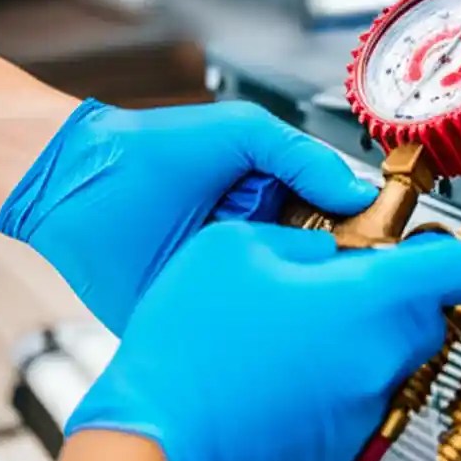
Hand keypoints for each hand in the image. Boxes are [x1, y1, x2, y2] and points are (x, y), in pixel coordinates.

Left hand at [0, 99, 378, 334]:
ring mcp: (230, 278)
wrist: (77, 180)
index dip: (363, 234)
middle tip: (354, 280)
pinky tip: (268, 320)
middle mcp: (259, 241)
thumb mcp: (244, 131)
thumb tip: (360, 194)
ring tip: (311, 299)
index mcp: (277, 201)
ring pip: (282, 301)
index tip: (383, 245)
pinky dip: (252, 327)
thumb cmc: (155, 148)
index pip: (338, 222)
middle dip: (337, 274)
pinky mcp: (197, 311)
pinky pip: (234, 328)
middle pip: (318, 266)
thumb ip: (304, 156)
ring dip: (299, 302)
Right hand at [66, 222, 460, 460]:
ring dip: (363, 336)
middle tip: (345, 283)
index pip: (458, 270)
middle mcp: (380, 358)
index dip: (444, 252)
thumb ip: (301, 239)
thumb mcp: (234, 247)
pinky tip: (285, 367)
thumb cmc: (187, 353)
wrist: (156, 442)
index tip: (424, 249)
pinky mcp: (345, 441)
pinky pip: (359, 394)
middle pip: (428, 315)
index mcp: (368, 302)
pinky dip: (336, 376)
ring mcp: (365, 407)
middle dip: (397, 294)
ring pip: (392, 356)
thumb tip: (323, 250)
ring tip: (299, 327)